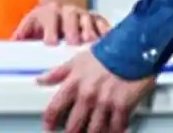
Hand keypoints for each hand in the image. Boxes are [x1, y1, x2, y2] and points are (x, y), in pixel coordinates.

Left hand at [13, 1, 110, 45]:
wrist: (61, 3)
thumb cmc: (43, 22)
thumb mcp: (30, 24)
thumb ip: (21, 35)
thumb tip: (10, 45)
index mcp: (49, 13)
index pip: (49, 20)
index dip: (50, 30)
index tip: (51, 43)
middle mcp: (67, 11)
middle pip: (70, 19)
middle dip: (72, 31)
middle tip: (74, 43)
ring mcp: (83, 14)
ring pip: (87, 20)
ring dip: (90, 31)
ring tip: (91, 44)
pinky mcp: (96, 17)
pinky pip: (102, 22)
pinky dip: (105, 30)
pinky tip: (108, 39)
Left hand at [38, 49, 155, 132]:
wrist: (131, 48)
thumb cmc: (106, 52)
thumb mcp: (77, 59)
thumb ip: (57, 73)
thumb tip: (40, 79)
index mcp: (74, 83)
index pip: (55, 108)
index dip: (50, 121)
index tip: (49, 127)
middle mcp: (87, 96)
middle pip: (73, 125)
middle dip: (71, 132)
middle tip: (72, 132)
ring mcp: (105, 103)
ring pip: (94, 130)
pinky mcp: (122, 107)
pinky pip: (115, 128)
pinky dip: (113, 131)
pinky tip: (111, 131)